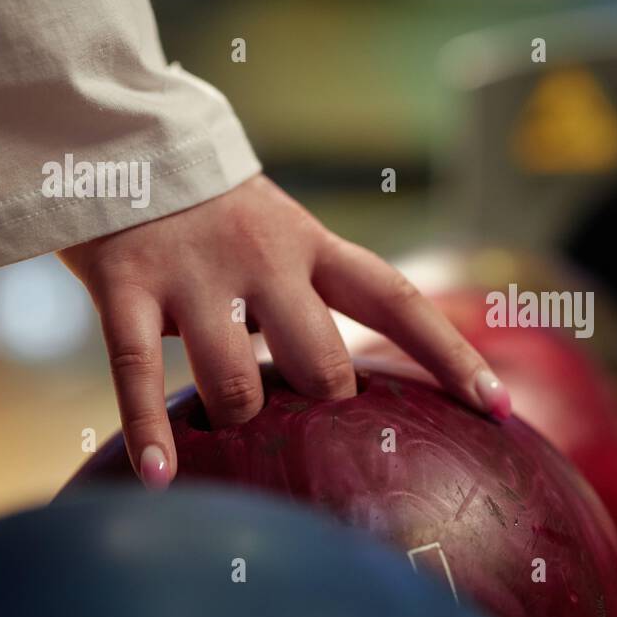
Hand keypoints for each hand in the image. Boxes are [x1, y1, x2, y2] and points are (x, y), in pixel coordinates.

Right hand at [58, 174, 510, 489]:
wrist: (117, 137)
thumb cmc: (212, 213)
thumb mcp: (282, 238)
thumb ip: (312, 301)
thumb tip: (341, 392)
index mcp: (313, 246)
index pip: (399, 304)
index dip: (451, 356)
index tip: (499, 407)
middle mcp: (265, 258)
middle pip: (322, 363)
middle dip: (325, 408)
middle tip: (312, 428)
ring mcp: (195, 272)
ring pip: (236, 382)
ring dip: (239, 422)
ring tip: (227, 434)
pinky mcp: (125, 282)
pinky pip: (138, 371)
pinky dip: (150, 431)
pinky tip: (160, 478)